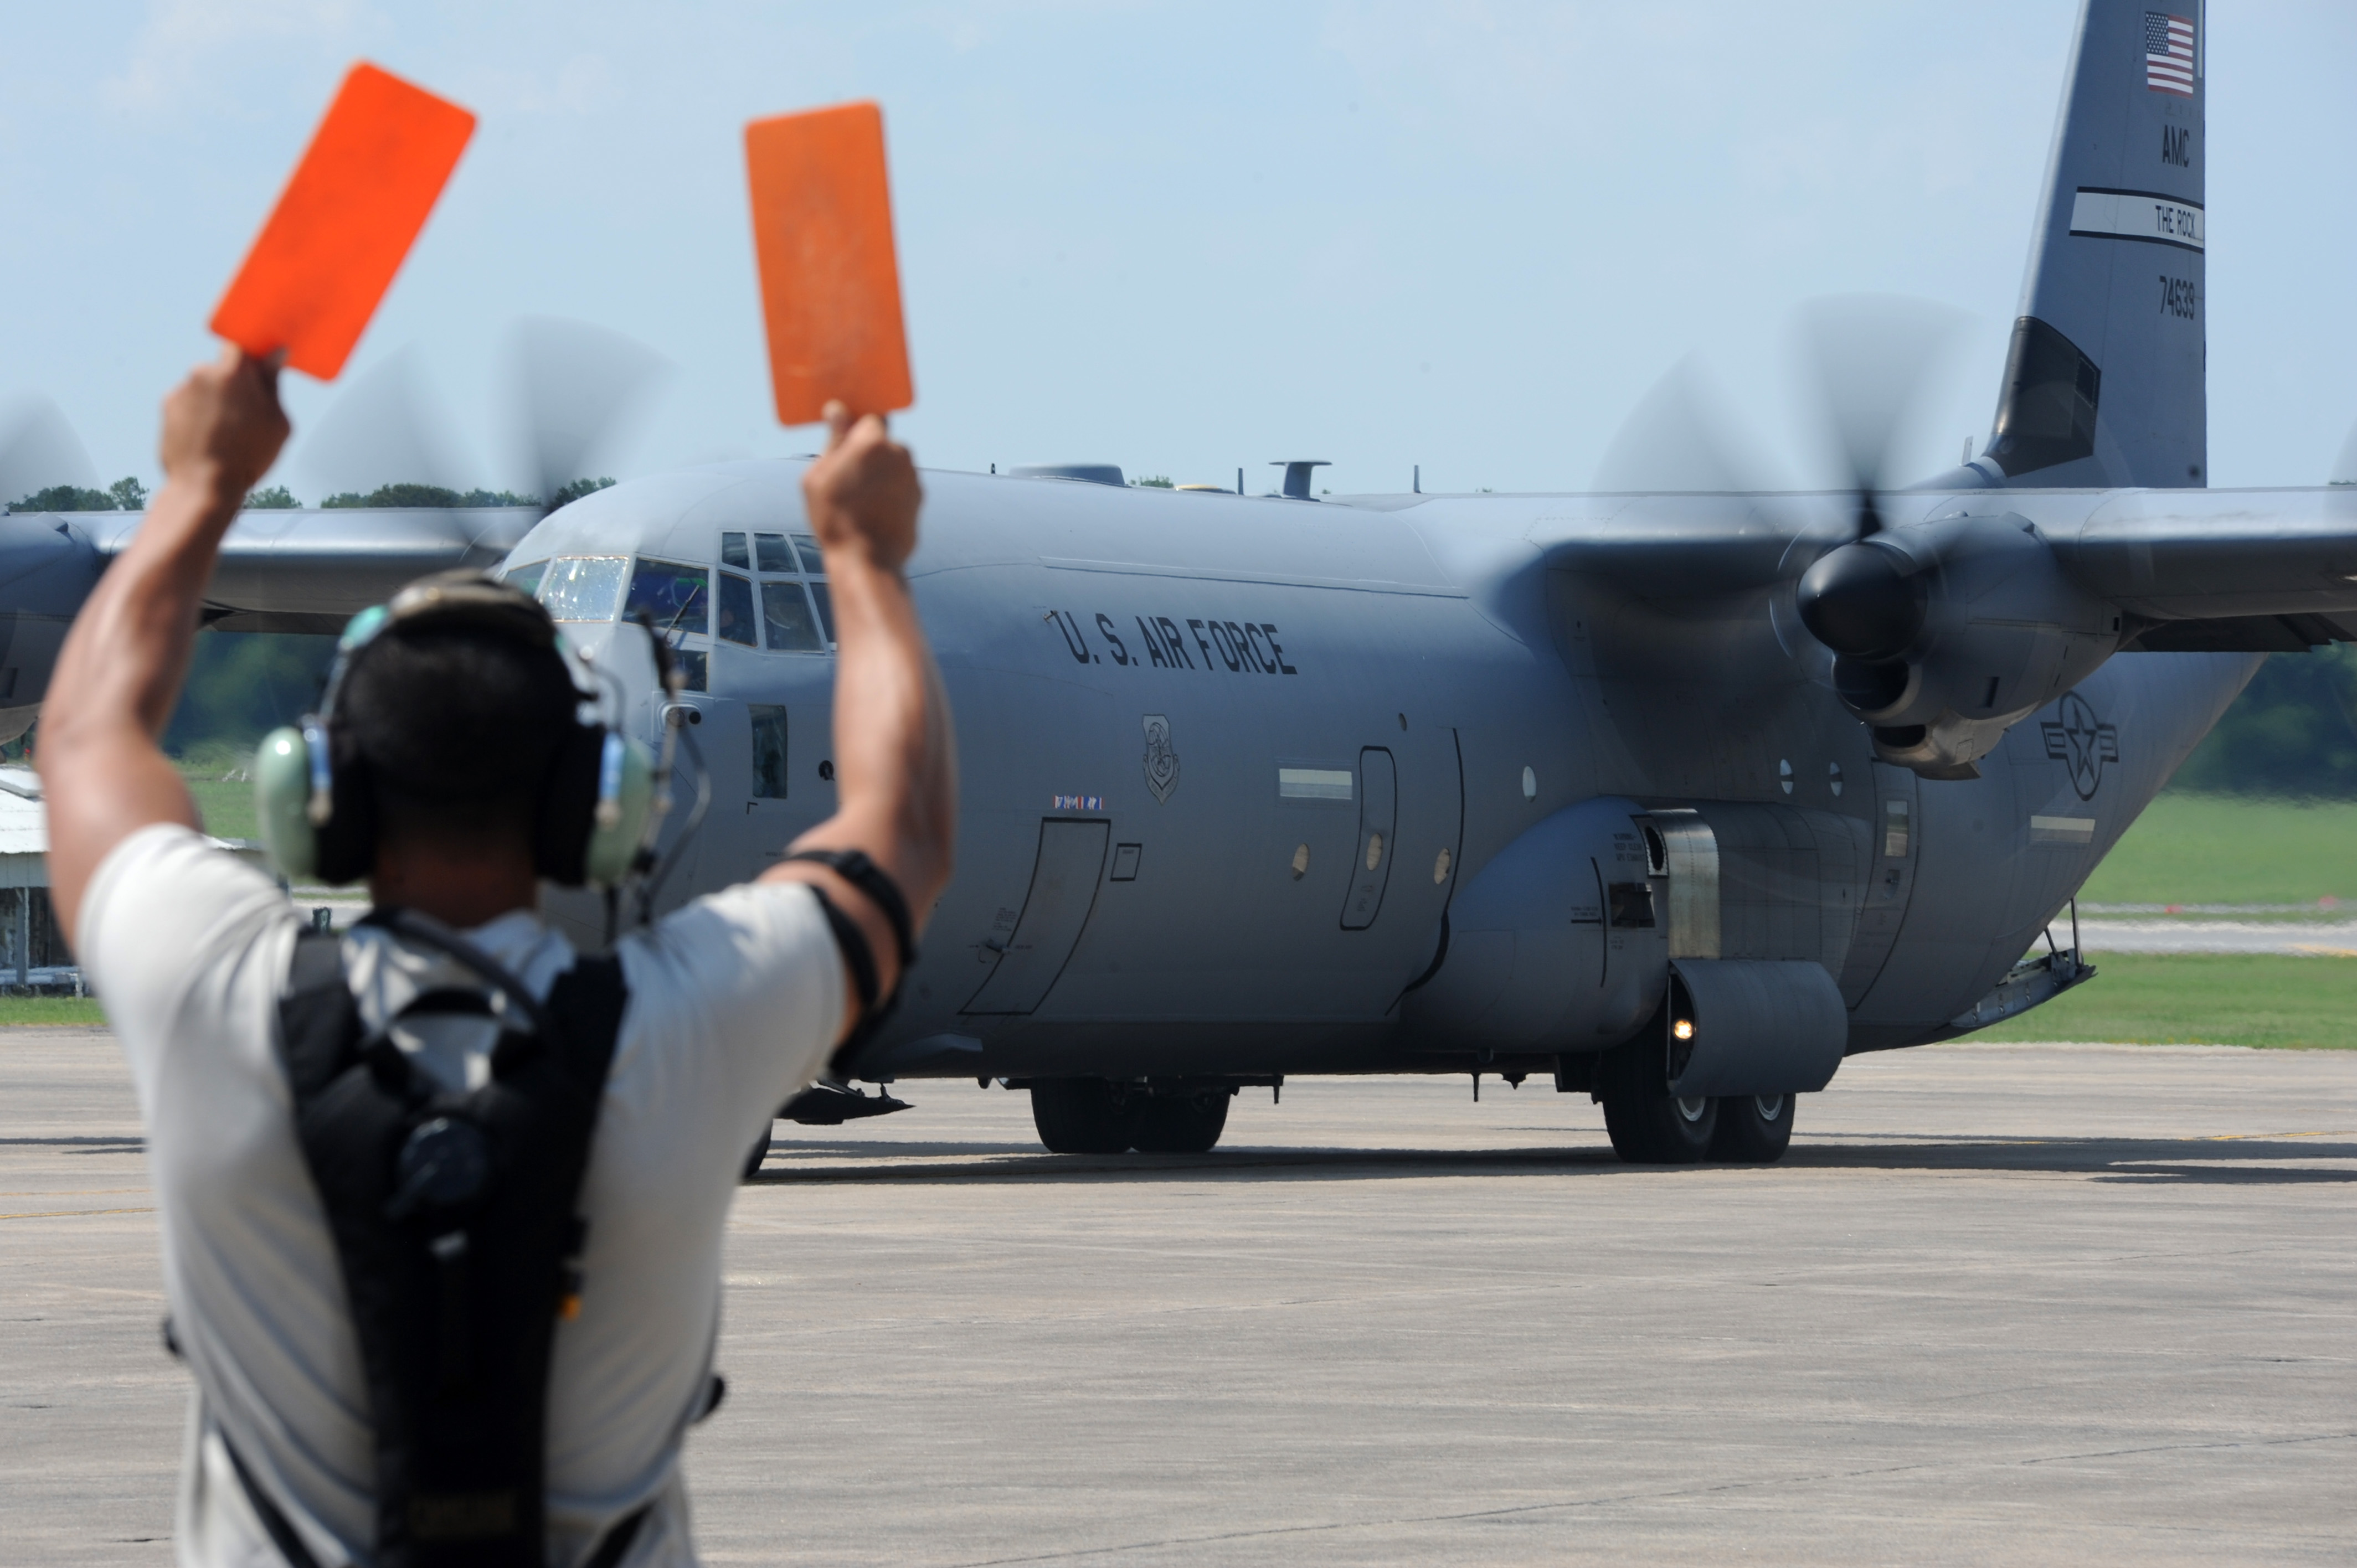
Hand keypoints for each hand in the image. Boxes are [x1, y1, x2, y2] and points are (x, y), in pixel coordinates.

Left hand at [157, 346, 288, 506]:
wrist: (204, 486)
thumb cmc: (248, 455)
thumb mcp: (277, 421)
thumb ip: (273, 383)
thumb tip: (276, 354)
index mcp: (234, 371)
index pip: (241, 345)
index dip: (251, 359)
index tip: (260, 373)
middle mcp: (202, 371)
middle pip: (223, 370)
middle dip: (234, 386)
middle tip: (247, 416)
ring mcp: (181, 388)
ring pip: (205, 387)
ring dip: (215, 401)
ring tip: (225, 435)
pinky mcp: (166, 406)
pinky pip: (188, 403)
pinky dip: (197, 415)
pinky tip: (207, 440)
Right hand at [801, 400, 920, 572]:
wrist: (868, 561)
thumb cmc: (835, 518)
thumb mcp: (819, 476)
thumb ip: (833, 440)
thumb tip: (837, 410)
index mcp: (873, 442)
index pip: (869, 419)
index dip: (856, 430)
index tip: (845, 442)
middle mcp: (900, 454)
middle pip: (882, 443)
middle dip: (868, 454)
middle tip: (847, 477)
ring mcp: (913, 477)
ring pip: (892, 465)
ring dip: (879, 474)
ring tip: (859, 501)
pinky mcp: (920, 498)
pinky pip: (901, 486)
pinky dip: (890, 493)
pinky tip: (873, 512)